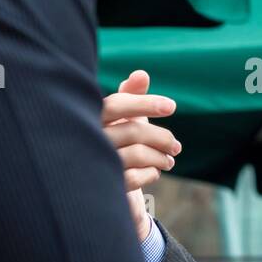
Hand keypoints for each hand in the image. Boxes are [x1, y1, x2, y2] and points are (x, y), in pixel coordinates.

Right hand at [102, 70, 180, 239]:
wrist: (98, 188)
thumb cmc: (113, 143)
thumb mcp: (122, 118)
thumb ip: (130, 95)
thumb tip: (141, 74)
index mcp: (88, 118)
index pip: (116, 105)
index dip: (144, 103)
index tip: (171, 107)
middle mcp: (84, 139)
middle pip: (132, 130)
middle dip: (161, 137)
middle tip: (176, 147)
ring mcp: (90, 164)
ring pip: (137, 154)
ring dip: (160, 158)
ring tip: (169, 161)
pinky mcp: (99, 188)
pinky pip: (135, 177)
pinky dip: (151, 174)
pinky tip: (153, 172)